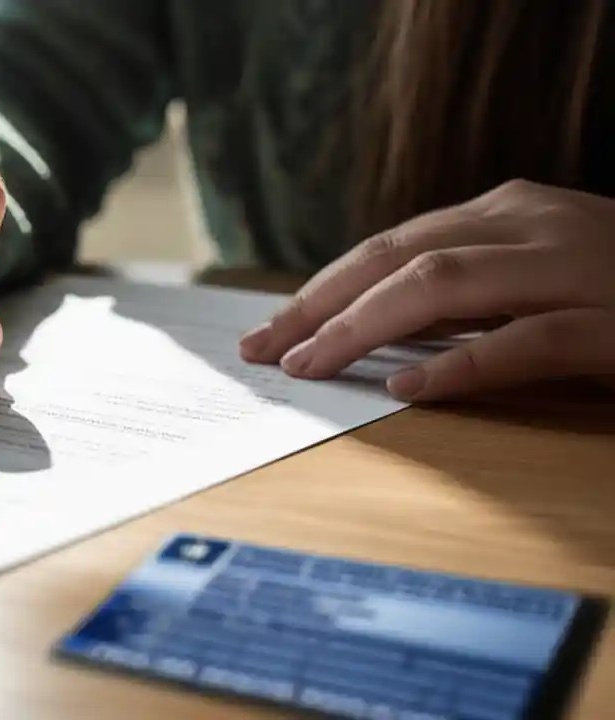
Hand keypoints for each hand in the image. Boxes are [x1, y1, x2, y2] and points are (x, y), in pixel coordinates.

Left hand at [239, 180, 614, 400]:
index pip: (388, 247)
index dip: (320, 290)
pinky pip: (527, 341)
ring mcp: (576, 269)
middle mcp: (532, 225)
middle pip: (398, 259)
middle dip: (319, 306)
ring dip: (364, 329)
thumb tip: (366, 329)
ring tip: (311, 366)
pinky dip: (462, 364)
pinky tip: (411, 389)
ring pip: (445, 286)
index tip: (266, 331)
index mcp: (506, 211)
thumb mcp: (531, 272)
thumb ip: (462, 287)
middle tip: (263, 352)